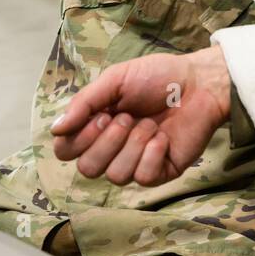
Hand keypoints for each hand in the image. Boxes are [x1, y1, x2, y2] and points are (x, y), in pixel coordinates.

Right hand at [50, 47, 231, 186]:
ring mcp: (135, 163)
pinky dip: (152, 154)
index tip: (101, 115)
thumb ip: (84, 103)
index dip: (78, 139)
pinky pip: (142, 177)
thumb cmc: (158, 77)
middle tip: (128, 117)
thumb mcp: (116, 80)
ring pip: (115, 176)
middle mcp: (111, 149)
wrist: (199, 83)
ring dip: (133, 145)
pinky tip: (163, 138)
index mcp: (95, 127)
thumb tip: (54, 130)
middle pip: (87, 169)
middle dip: (108, 141)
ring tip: (151, 124)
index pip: (65, 151)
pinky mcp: (159, 172)